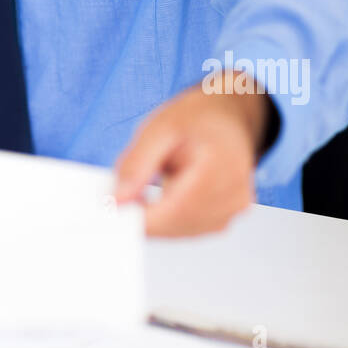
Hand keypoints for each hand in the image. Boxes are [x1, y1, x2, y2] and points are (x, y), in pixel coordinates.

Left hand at [113, 81, 269, 236]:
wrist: (229, 116)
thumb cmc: (199, 116)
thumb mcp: (160, 126)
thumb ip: (137, 163)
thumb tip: (119, 198)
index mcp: (222, 168)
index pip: (176, 211)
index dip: (140, 217)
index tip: (112, 208)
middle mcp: (235, 195)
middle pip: (177, 225)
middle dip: (144, 214)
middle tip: (123, 191)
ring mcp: (235, 209)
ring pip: (181, 231)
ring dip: (158, 216)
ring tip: (153, 181)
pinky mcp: (228, 216)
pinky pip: (190, 228)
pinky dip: (171, 217)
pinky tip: (168, 191)